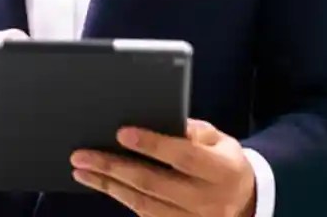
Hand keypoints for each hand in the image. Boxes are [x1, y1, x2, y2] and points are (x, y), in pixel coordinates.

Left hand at [71, 119, 256, 216]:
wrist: (245, 202)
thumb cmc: (222, 161)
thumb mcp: (217, 139)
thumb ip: (190, 130)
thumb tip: (155, 119)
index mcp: (222, 171)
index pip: (184, 156)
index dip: (152, 144)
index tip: (121, 132)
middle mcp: (208, 200)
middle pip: (154, 183)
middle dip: (113, 167)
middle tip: (81, 155)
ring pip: (143, 203)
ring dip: (108, 185)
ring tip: (81, 170)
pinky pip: (144, 214)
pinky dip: (119, 197)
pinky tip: (100, 184)